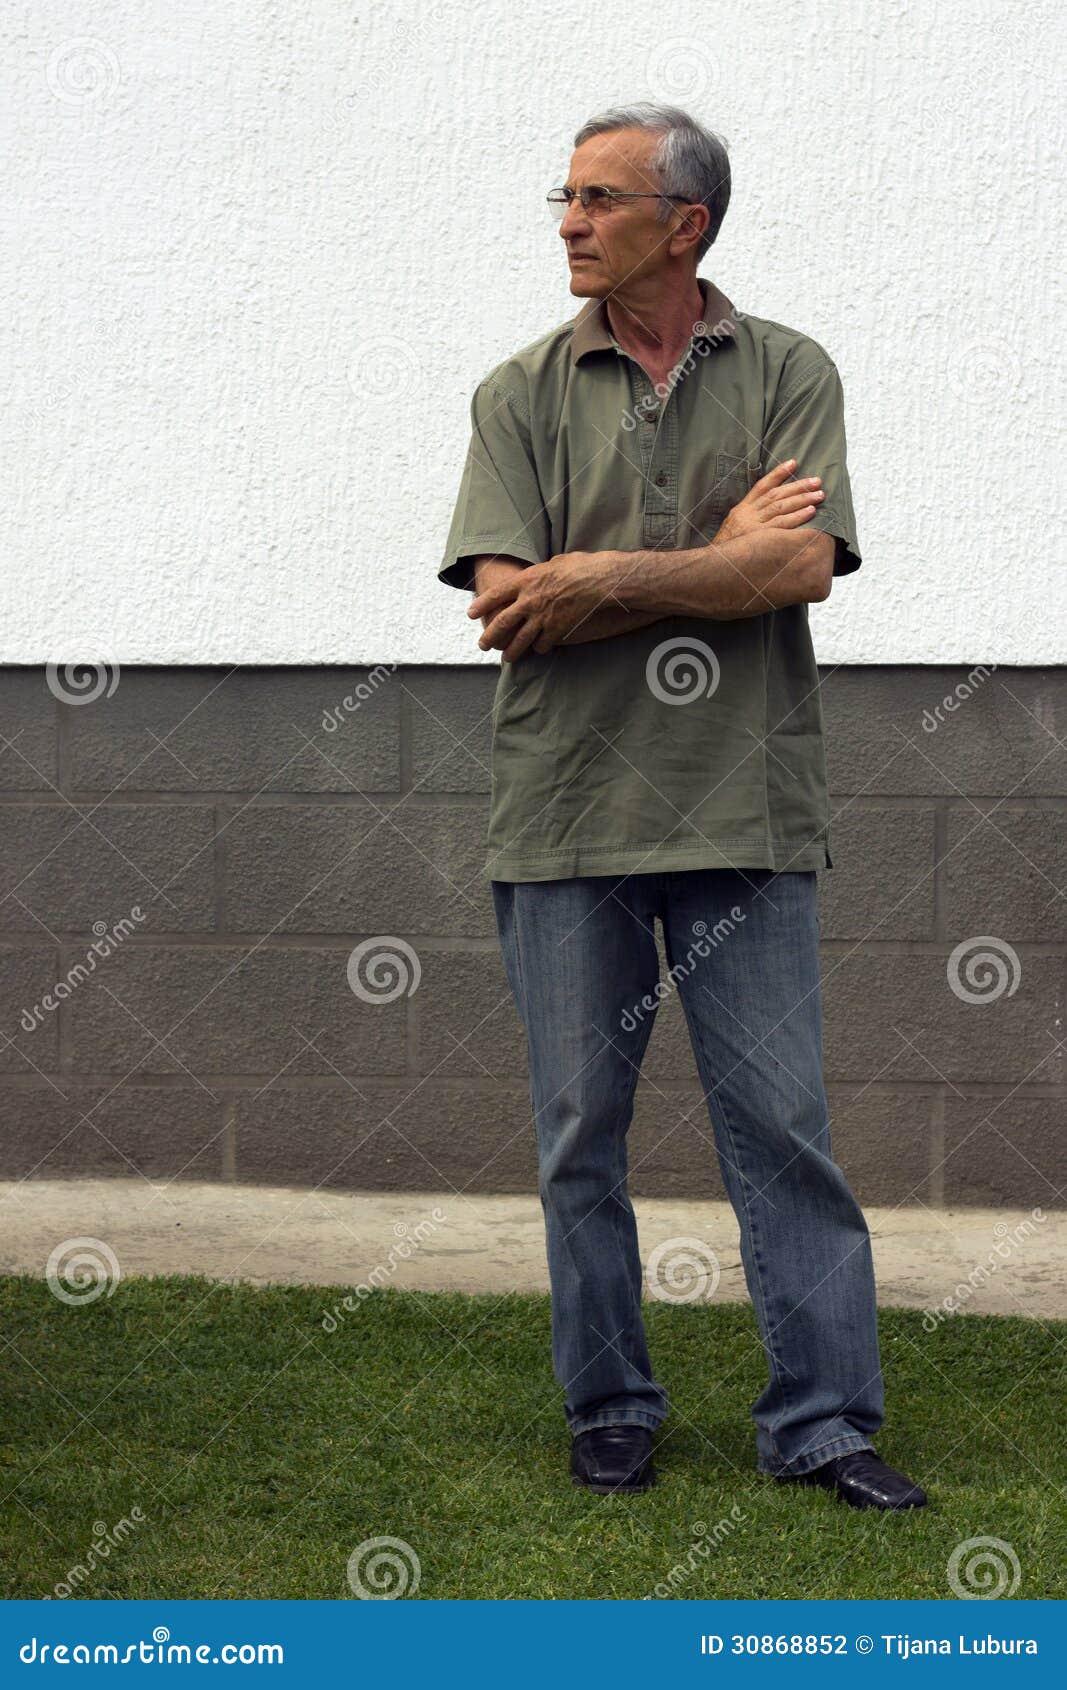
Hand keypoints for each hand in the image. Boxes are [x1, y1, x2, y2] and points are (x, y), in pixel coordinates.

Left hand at [468, 551, 618, 660]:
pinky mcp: (557, 629)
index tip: (471, 613)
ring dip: (512, 651)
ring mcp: (542, 617)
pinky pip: (543, 644)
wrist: (599, 581)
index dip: (481, 605)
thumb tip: (540, 573)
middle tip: (483, 645)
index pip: (495, 594)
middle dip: (490, 636)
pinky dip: (540, 648)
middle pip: (502, 622)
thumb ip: (541, 573)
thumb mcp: (554, 562)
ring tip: (507, 658)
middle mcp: (529, 601)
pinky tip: (539, 649)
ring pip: (520, 640)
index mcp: (526, 581)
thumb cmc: (580, 566)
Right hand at [713, 458, 823, 543]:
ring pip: (781, 507)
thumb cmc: (728, 547)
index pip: (762, 486)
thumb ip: (750, 514)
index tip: (793, 463)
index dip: (778, 473)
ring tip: (819, 495)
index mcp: (742, 508)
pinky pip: (782, 525)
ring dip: (802, 499)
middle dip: (798, 486)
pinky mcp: (760, 538)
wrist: (715, 566)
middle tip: (817, 481)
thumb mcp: (734, 525)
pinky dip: (797, 517)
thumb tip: (771, 507)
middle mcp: (748, 514)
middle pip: (776, 495)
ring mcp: (754, 526)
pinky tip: (810, 511)